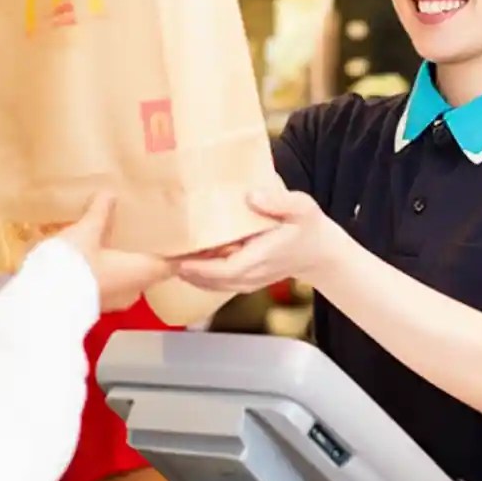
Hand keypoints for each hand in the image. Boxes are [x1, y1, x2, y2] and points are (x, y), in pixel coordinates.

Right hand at [58, 192, 176, 311]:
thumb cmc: (74, 267)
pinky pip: (111, 281)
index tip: (186, 238)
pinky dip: (110, 267)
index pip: (174, 263)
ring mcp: (114, 299)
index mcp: (142, 271)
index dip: (182, 251)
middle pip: (153, 269)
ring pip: (130, 276)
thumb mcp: (87, 232)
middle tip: (153, 229)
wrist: (41, 303)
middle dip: (152, 250)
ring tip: (124, 237)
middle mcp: (134, 289)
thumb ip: (101, 212)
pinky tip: (99, 254)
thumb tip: (109, 193)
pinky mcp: (95, 302)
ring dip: (129, 259)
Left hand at [175, 189, 346, 293]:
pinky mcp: (243, 279)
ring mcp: (246, 281)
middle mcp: (250, 275)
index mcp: (260, 258)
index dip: (200, 267)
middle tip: (160, 252)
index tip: (178, 257)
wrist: (320, 253)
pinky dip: (198, 273)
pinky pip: (216, 281)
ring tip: (166, 254)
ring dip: (188, 272)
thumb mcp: (301, 208)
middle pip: (209, 281)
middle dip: (184, 269)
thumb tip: (251, 196)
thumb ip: (278, 202)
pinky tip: (184, 258)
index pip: (225, 270)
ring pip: (210, 284)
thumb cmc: (309, 228)